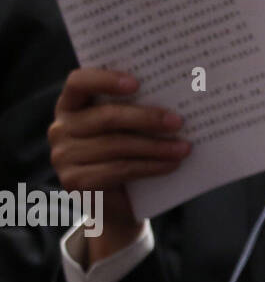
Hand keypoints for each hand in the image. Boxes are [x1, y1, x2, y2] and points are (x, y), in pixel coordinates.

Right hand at [49, 68, 189, 263]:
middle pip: (106, 117)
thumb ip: (138, 107)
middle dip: (147, 118)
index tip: (137, 83)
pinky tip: (171, 164)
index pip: (78, 82)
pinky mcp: (75, 181)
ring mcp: (63, 156)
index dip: (105, 80)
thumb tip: (179, 94)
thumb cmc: (127, 152)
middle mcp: (61, 128)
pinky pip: (119, 170)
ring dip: (156, 147)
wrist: (117, 201)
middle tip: (178, 122)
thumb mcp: (129, 126)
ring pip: (117, 145)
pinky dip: (150, 166)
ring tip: (184, 148)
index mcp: (72, 104)